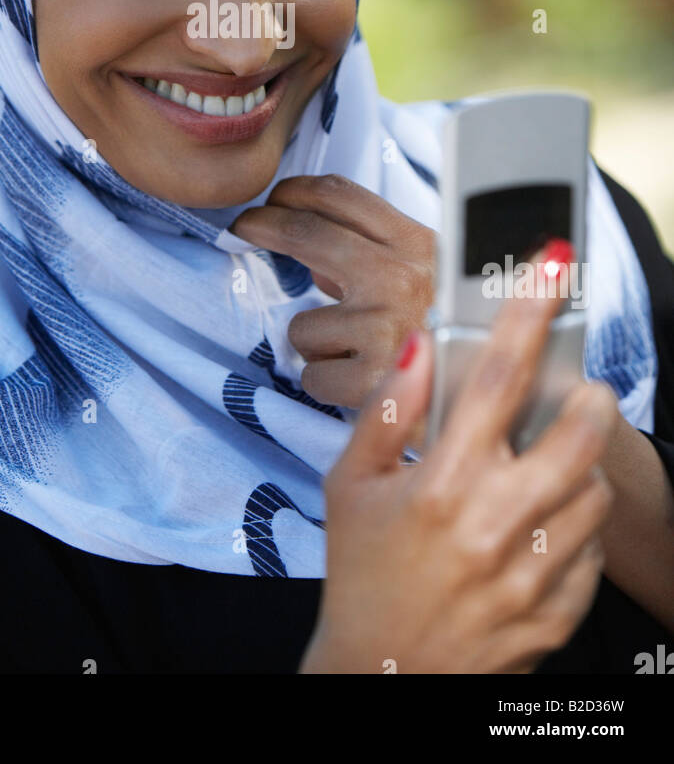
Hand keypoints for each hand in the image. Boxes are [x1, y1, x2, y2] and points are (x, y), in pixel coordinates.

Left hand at [231, 174, 435, 410]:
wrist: (491, 395)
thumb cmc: (455, 335)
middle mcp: (400, 276)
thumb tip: (317, 262)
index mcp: (417, 244)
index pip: (340, 195)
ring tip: (356, 355)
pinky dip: (329, 384)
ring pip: (302, 327)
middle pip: (306, 232)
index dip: (295, 191)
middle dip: (265, 224)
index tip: (274, 198)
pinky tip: (360, 383)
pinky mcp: (373, 380)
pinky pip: (313, 377)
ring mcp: (384, 326)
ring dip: (316, 344)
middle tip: (246, 227)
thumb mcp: (431, 277)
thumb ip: (378, 259)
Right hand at [298, 257, 618, 674]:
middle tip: (579, 392)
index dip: (528, 311)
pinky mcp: (553, 615)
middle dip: (588, 399)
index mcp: (439, 483)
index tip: (554, 266)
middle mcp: (491, 526)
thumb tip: (423, 343)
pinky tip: (541, 526)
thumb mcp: (350, 484)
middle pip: (575, 436)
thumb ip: (388, 409)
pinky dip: (578, 528)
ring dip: (581, 466)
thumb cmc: (361, 572)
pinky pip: (592, 553)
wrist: (379, 678)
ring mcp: (528, 575)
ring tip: (548, 466)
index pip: (497, 377)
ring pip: (593, 494)